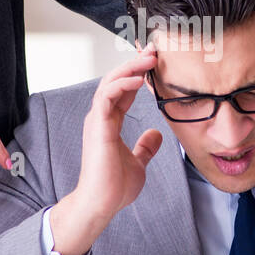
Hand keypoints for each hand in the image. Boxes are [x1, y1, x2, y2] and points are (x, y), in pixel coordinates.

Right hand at [50, 48, 163, 254]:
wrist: (102, 203)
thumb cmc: (114, 186)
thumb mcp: (138, 162)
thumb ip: (145, 147)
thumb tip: (156, 134)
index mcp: (109, 122)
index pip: (124, 90)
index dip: (138, 74)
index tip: (155, 62)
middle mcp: (101, 117)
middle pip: (116, 80)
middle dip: (135, 63)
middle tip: (154, 50)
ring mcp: (97, 120)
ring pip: (110, 83)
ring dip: (130, 68)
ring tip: (149, 58)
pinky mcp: (98, 126)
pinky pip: (107, 97)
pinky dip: (122, 85)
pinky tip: (139, 79)